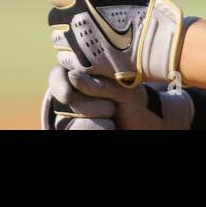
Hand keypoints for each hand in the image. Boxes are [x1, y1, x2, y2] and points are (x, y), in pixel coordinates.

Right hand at [40, 66, 193, 129]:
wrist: (148, 125)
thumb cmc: (135, 101)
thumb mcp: (124, 90)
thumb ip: (99, 84)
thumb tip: (72, 76)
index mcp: (81, 75)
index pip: (57, 76)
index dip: (59, 85)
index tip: (68, 96)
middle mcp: (72, 95)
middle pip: (65, 101)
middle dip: (88, 106)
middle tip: (111, 108)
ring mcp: (73, 116)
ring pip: (68, 121)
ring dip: (93, 122)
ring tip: (112, 120)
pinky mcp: (79, 128)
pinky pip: (77, 131)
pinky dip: (94, 130)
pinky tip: (109, 128)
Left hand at [46, 0, 193, 88]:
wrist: (155, 43)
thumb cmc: (141, 13)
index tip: (72, 3)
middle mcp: (73, 17)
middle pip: (54, 18)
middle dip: (64, 19)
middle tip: (81, 24)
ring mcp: (75, 41)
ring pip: (57, 39)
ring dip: (68, 38)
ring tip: (86, 40)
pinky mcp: (80, 62)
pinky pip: (64, 58)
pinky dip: (72, 56)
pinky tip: (87, 53)